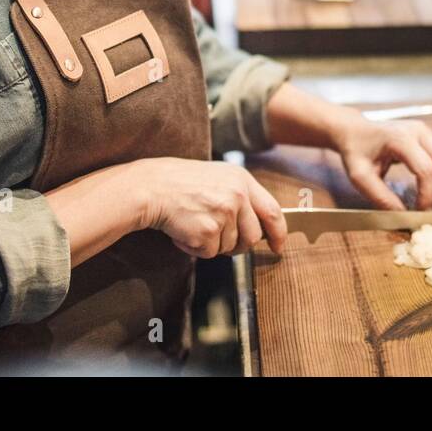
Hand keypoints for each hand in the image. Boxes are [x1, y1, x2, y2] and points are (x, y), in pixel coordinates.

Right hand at [132, 157, 287, 256]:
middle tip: (219, 240)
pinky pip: (209, 253)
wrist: (152, 187)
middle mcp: (238, 196)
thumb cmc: (181, 182)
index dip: (279, 233)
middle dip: (239, 246)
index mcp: (242, 180)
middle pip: (253, 237)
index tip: (279, 246)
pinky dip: (196, 248)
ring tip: (194, 224)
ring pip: (230, 247)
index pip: (272, 211)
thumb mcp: (218, 177)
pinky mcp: (208, 231)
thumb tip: (258, 225)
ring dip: (212, 244)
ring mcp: (224, 214)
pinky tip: (185, 231)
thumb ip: (241, 196)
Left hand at [333, 117, 431, 212]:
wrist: (355, 131)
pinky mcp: (431, 138)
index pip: (426, 170)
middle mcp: (419, 131)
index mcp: (400, 138)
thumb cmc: (355, 152)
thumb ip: (381, 198)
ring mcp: (427, 132)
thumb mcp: (360, 177)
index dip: (427, 195)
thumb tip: (404, 218)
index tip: (419, 213)